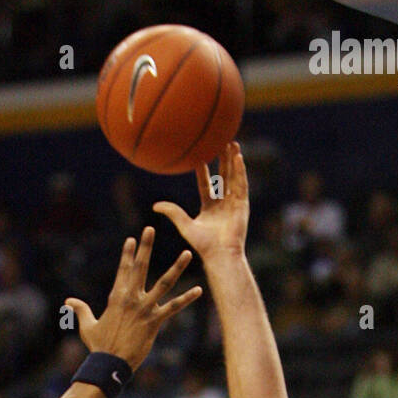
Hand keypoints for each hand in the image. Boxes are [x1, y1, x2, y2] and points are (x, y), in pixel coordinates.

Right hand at [64, 227, 201, 371]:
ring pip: (164, 283)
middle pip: (140, 267)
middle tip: (150, 229)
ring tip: (187, 253)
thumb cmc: (98, 346)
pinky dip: (187, 299)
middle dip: (145, 247)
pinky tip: (199, 290)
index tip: (132, 239)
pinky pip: (174, 308)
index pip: (123, 270)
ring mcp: (144, 309)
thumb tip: (68, 301)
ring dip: (177, 267)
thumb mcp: (87, 326)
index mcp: (116, 297)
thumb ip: (80, 310)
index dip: (128, 253)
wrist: (110, 363)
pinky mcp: (154, 322)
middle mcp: (131, 298)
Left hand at [152, 143, 249, 261]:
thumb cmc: (203, 245)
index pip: (206, 184)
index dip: (203, 170)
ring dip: (233, 160)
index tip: (200, 156)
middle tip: (220, 142)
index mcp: (210, 208)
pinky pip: (242, 184)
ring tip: (232, 143)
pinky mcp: (242, 205)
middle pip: (223, 176)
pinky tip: (238, 157)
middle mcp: (223, 203)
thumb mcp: (184, 225)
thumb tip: (155, 205)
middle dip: (222, 160)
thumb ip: (172, 212)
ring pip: (234, 176)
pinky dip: (240, 170)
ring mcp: (234, 203)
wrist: (220, 254)